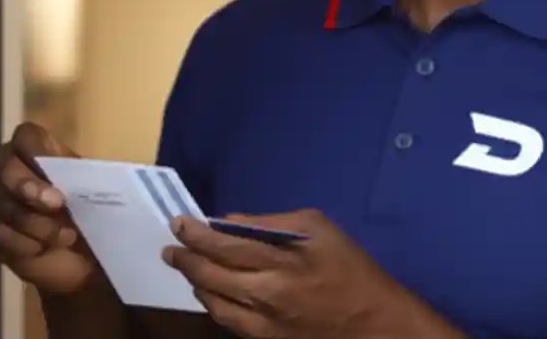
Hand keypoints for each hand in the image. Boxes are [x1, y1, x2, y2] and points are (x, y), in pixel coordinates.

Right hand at [0, 122, 95, 294]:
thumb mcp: (98, 197)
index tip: (56, 172)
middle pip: (2, 164)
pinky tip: (41, 249)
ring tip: (65, 236)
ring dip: (34, 223)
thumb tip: (93, 174)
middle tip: (58, 205)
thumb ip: (90, 181)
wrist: (82, 259)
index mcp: (40, 151)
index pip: (26, 136)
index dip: (34, 149)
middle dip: (27, 186)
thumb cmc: (91, 216)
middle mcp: (9, 167)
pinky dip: (21, 243)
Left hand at [163, 209, 464, 338]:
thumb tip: (231, 222)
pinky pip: (228, 323)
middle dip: (185, 258)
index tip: (179, 223)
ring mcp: (264, 324)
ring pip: (213, 302)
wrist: (374, 324)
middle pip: (211, 275)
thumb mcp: (319, 229)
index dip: (197, 234)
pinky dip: (213, 304)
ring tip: (186, 267)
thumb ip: (272, 223)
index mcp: (282, 262)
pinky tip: (209, 292)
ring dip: (195, 282)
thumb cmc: (349, 267)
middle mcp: (267, 294)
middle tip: (171, 247)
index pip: (225, 245)